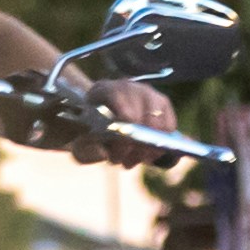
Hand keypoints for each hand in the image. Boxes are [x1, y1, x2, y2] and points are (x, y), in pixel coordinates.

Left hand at [46, 72, 180, 164]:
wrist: (99, 121)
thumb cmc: (89, 132)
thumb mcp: (80, 142)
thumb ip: (87, 148)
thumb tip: (105, 153)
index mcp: (103, 90)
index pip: (118, 99)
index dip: (122, 124)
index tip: (117, 150)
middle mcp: (127, 87)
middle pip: (140, 113)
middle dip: (134, 144)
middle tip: (124, 163)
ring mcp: (147, 93)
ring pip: (157, 122)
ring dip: (147, 148)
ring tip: (134, 162)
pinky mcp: (162, 104)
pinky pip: (169, 126)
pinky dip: (160, 145)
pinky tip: (146, 156)